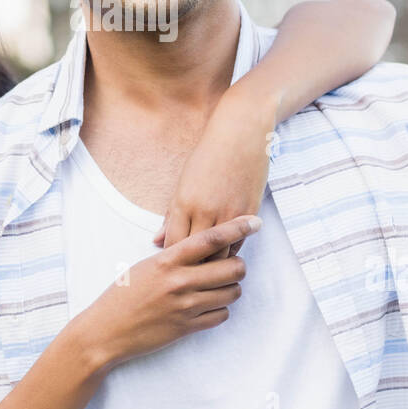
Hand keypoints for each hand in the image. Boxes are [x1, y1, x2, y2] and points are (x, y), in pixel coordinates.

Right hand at [78, 214, 261, 370]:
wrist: (105, 331)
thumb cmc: (122, 295)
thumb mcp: (145, 266)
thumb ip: (173, 256)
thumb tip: (200, 246)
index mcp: (167, 260)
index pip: (210, 238)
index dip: (237, 228)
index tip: (255, 221)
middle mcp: (179, 281)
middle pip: (232, 267)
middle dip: (238, 266)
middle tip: (231, 266)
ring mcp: (185, 306)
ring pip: (231, 292)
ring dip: (231, 289)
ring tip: (218, 287)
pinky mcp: (187, 327)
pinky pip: (221, 315)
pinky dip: (220, 309)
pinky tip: (208, 306)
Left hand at [153, 83, 276, 258]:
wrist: (241, 133)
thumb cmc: (207, 155)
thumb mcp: (183, 183)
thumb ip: (171, 216)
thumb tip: (157, 242)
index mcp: (184, 202)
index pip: (174, 245)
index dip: (173, 259)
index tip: (172, 264)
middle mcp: (206, 211)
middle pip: (196, 255)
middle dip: (192, 266)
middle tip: (188, 274)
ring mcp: (230, 213)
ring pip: (220, 254)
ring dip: (213, 263)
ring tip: (206, 269)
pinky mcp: (249, 213)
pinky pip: (238, 244)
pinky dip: (230, 250)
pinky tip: (224, 253)